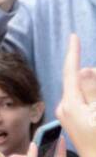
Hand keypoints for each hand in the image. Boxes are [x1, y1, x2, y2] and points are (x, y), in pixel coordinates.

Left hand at [56, 33, 95, 156]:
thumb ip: (93, 88)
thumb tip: (85, 71)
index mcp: (70, 103)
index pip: (70, 71)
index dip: (73, 52)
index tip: (73, 36)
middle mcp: (64, 107)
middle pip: (78, 80)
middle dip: (92, 76)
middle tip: (94, 85)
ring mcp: (67, 115)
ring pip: (81, 91)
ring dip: (93, 89)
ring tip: (95, 111)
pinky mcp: (72, 120)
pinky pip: (82, 101)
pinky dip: (91, 98)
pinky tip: (94, 103)